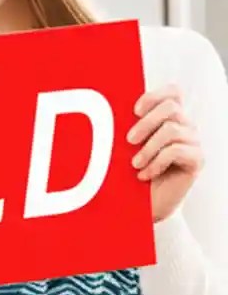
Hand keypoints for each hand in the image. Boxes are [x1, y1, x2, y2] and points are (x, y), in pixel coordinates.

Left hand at [128, 83, 202, 222]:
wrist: (143, 202)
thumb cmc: (132, 168)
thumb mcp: (125, 143)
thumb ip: (123, 124)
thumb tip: (98, 108)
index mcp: (169, 116)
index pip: (173, 92)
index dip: (154, 96)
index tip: (134, 111)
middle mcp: (185, 125)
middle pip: (172, 107)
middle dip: (146, 122)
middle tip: (128, 140)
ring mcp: (193, 142)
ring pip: (172, 130)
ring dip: (148, 147)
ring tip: (134, 163)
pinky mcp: (197, 160)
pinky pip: (177, 151)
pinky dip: (156, 162)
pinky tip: (145, 174)